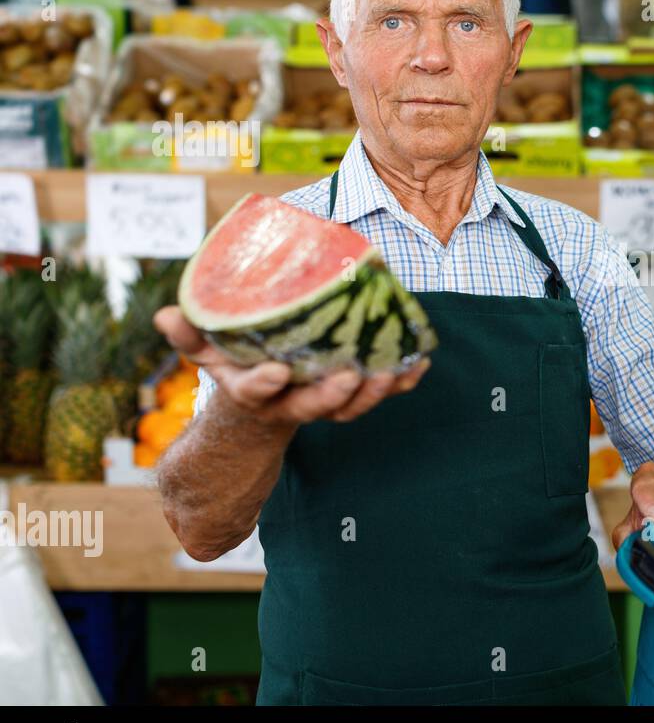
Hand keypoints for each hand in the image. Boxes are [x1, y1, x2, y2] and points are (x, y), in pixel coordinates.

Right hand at [154, 305, 429, 426]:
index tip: (276, 372)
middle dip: (332, 395)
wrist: (263, 405)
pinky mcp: (349, 397)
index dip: (264, 384)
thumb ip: (189, 336)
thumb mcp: (207, 352)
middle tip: (350, 376)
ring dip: (373, 393)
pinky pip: (377, 394)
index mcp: (252, 390)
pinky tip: (419, 365)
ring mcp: (321, 403)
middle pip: (312, 406)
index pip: (255, 391)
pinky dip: (399, 383)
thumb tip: (165, 315)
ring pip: (349, 407)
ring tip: (393, 372)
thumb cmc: (236, 367)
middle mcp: (289, 402)